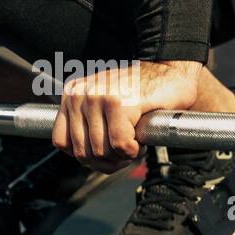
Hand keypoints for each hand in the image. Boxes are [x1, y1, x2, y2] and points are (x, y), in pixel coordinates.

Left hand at [51, 59, 201, 172]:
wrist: (172, 73)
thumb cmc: (141, 94)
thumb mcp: (103, 106)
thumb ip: (86, 127)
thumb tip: (82, 159)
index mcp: (72, 94)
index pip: (62, 142)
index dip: (87, 155)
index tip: (107, 151)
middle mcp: (80, 93)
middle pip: (82, 153)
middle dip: (107, 161)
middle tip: (126, 150)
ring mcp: (97, 96)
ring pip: (100, 152)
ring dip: (121, 157)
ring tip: (133, 142)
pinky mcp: (118, 103)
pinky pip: (120, 145)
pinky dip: (133, 151)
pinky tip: (139, 139)